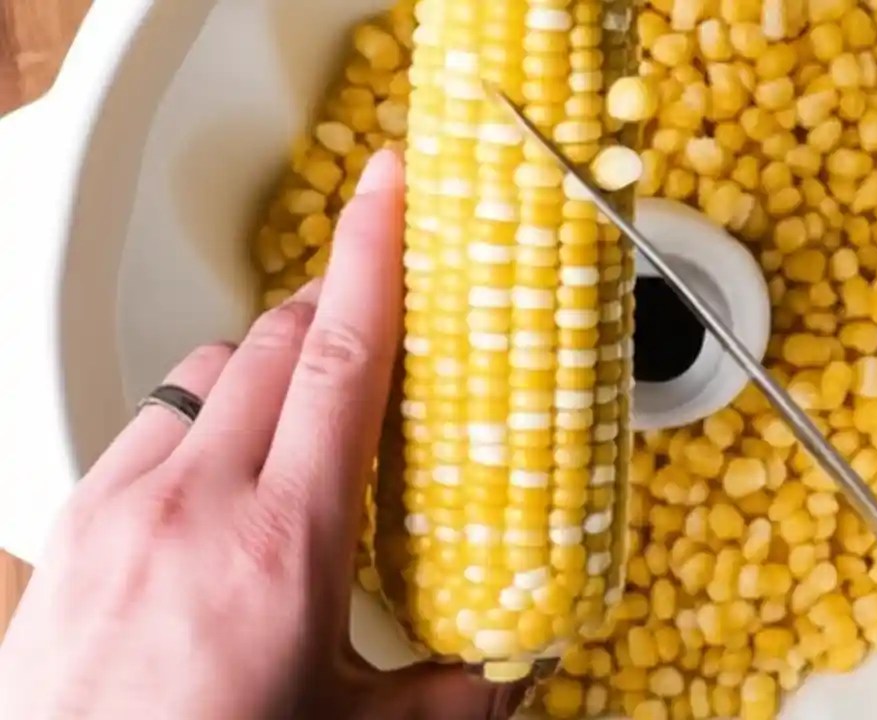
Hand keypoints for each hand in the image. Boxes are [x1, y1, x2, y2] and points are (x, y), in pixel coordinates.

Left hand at [0, 151, 525, 719]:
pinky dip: (202, 416)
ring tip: (301, 409)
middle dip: (331, 308)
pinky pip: (153, 420)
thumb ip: (454, 697)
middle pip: (274, 342)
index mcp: (285, 543)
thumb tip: (513, 669)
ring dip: (266, 365)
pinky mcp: (76, 523)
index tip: (390, 191)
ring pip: (210, 372)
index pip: (340, 359)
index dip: (372, 259)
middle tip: (377, 315)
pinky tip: (221, 470)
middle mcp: (195, 505)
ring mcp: (123, 506)